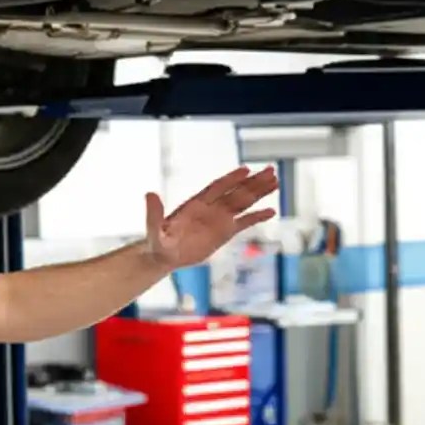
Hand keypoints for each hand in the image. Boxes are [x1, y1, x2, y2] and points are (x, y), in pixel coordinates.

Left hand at [144, 165, 278, 269]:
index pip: (215, 188)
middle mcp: (210, 209)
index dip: (230, 179)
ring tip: (275, 181)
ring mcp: (219, 219)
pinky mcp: (224, 232)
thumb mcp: (153, 229)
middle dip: (252, 182)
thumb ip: (154, 213)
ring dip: (258, 193)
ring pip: (242, 203)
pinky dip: (257, 217)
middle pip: (235, 192)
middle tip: (270, 170)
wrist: (164, 255)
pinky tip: (271, 211)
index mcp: (195, 205)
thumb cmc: (157, 242)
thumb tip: (149, 194)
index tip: (245, 170)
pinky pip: (243, 222)